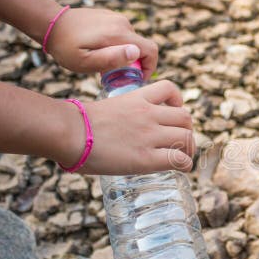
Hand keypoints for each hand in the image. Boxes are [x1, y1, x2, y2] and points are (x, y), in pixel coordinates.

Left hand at [45, 7, 157, 79]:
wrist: (50, 23)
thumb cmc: (65, 47)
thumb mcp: (85, 61)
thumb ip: (112, 59)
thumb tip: (136, 53)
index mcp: (119, 34)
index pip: (151, 50)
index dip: (150, 67)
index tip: (138, 78)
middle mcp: (122, 23)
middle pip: (141, 46)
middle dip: (134, 63)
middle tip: (114, 74)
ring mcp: (116, 17)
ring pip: (131, 41)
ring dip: (124, 54)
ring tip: (103, 62)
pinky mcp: (110, 16)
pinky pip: (122, 34)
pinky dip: (117, 45)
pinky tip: (99, 50)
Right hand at [54, 81, 195, 174]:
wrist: (69, 131)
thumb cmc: (78, 123)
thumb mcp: (107, 107)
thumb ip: (121, 113)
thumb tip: (115, 127)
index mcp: (137, 98)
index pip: (169, 89)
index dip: (177, 101)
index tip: (173, 111)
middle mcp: (148, 114)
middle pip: (185, 117)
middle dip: (187, 129)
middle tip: (180, 141)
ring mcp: (149, 135)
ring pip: (186, 137)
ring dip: (189, 148)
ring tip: (183, 157)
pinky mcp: (146, 157)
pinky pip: (179, 159)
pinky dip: (185, 164)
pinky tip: (182, 169)